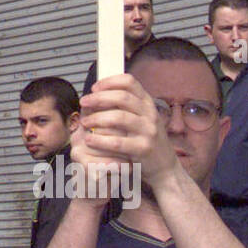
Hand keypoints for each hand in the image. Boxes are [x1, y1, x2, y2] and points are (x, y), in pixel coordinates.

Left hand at [78, 74, 176, 188]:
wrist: (164, 166)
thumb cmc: (145, 138)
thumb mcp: (141, 117)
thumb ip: (125, 105)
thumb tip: (96, 94)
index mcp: (147, 102)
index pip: (129, 82)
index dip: (109, 82)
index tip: (94, 88)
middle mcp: (150, 114)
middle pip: (122, 97)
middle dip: (98, 98)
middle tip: (83, 102)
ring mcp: (149, 131)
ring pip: (119, 118)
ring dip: (97, 118)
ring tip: (84, 122)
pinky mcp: (144, 148)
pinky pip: (118, 142)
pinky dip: (100, 140)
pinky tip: (89, 140)